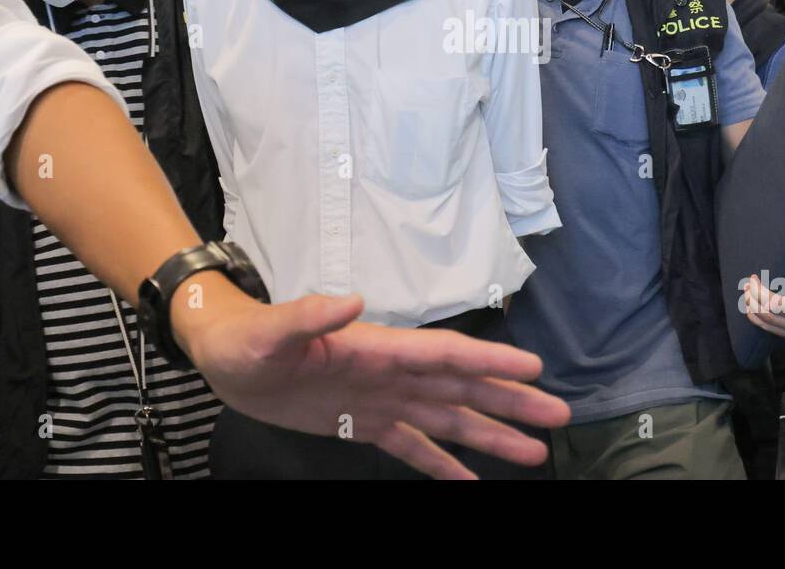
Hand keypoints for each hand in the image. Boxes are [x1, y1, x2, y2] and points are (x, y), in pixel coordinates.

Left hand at [182, 290, 569, 478]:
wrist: (226, 356)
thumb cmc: (248, 339)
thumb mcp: (272, 330)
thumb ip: (310, 316)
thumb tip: (351, 301)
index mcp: (378, 348)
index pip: (445, 355)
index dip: (489, 362)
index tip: (534, 369)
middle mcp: (392, 373)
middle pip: (462, 388)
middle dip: (510, 401)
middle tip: (558, 416)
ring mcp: (382, 399)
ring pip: (449, 419)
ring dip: (491, 434)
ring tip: (535, 453)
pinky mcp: (365, 423)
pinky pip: (414, 447)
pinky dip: (444, 465)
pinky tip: (473, 483)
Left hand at [743, 264, 784, 341]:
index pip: (780, 304)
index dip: (760, 292)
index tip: (753, 277)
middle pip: (771, 313)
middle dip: (754, 297)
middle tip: (747, 284)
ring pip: (768, 323)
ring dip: (752, 307)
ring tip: (747, 292)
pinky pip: (771, 330)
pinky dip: (756, 318)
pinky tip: (751, 304)